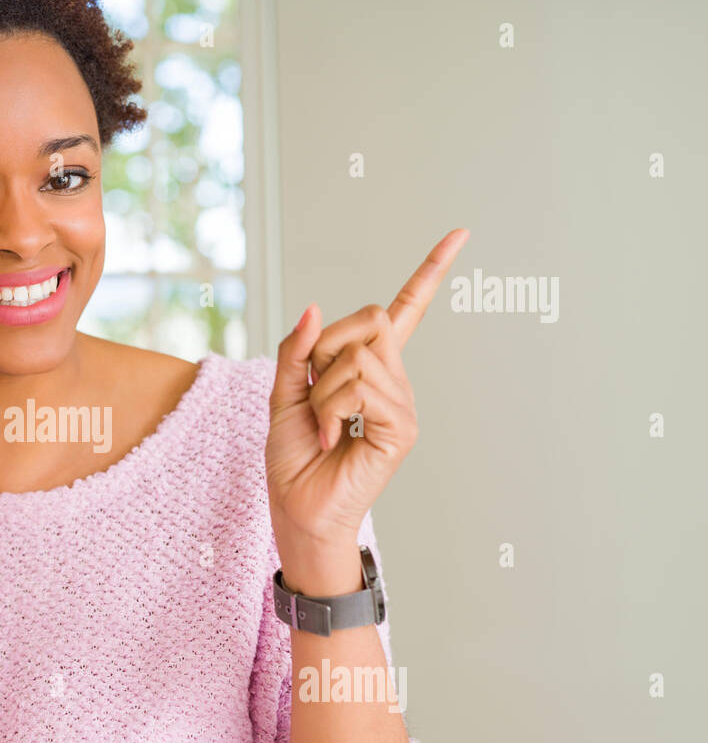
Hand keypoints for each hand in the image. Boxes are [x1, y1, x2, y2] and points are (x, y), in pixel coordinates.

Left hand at [266, 229, 468, 560]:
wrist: (298, 508)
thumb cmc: (294, 458)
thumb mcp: (284, 393)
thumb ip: (296, 350)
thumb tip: (313, 307)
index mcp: (369, 368)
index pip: (406, 311)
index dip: (430, 272)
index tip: (459, 234)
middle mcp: (394, 380)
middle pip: (372, 317)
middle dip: (326, 347)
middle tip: (315, 391)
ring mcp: (402, 403)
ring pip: (357, 356)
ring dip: (323, 391)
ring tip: (324, 426)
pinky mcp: (402, 428)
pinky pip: (361, 388)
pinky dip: (332, 411)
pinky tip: (334, 439)